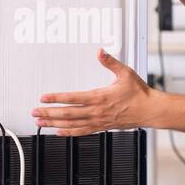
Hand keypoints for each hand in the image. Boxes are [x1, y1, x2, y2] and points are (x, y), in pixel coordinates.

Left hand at [32, 49, 155, 136]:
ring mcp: (98, 121)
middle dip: (49, 113)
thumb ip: (110, 62)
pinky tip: (58, 132)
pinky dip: (68, 132)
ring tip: (41, 122)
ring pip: (72, 124)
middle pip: (68, 113)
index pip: (74, 98)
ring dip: (55, 123)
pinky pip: (82, 132)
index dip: (56, 98)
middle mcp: (97, 111)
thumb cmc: (139, 93)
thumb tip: (100, 52)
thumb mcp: (125, 73)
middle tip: (35, 112)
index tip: (44, 97)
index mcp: (100, 97)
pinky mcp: (101, 127)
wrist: (149, 110)